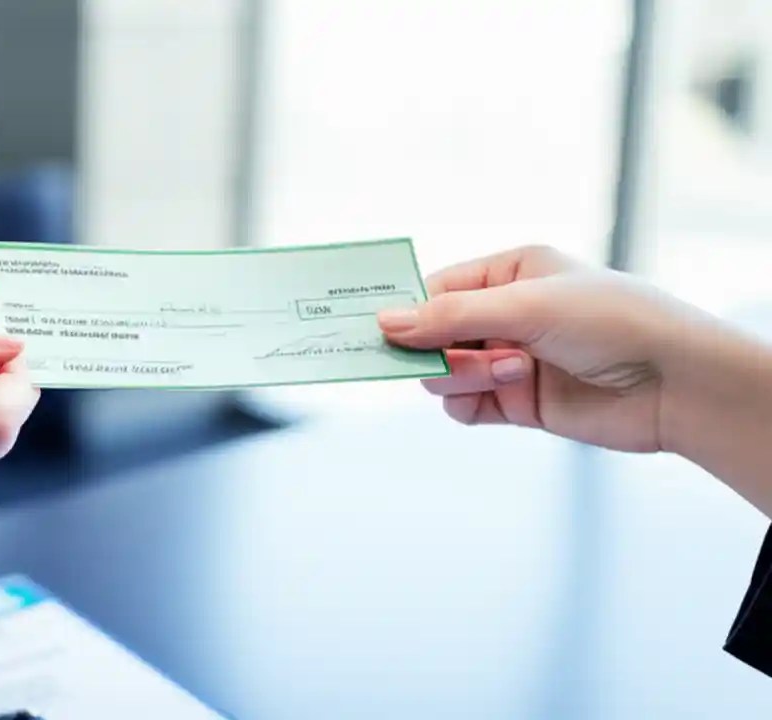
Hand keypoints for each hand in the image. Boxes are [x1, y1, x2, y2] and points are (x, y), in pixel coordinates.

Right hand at [378, 245, 694, 452]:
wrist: (676, 384)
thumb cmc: (613, 321)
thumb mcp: (525, 306)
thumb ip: (451, 317)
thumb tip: (385, 323)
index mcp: (510, 272)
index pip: (437, 289)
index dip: (408, 311)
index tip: (377, 331)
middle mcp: (507, 314)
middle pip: (434, 334)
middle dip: (438, 348)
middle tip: (453, 358)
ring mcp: (511, 359)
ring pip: (445, 371)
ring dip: (462, 375)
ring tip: (509, 373)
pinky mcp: (519, 402)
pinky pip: (466, 405)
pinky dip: (469, 402)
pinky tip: (503, 394)